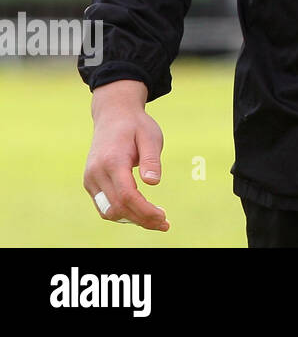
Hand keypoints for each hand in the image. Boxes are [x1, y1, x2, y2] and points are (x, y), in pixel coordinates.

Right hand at [83, 80, 169, 230]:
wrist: (113, 115)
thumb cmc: (136, 126)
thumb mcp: (150, 136)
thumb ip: (151, 160)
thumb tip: (153, 183)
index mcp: (112, 161)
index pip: (127, 196)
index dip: (145, 211)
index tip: (163, 217)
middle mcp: (96, 173)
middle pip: (117, 208)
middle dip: (142, 219)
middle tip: (165, 224)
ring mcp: (90, 179)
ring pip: (108, 211)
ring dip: (131, 220)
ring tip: (156, 220)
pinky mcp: (90, 183)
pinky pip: (104, 206)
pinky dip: (121, 213)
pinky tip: (141, 213)